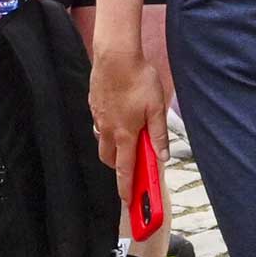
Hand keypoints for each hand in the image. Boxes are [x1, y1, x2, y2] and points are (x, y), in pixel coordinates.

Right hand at [90, 49, 168, 203]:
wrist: (115, 56)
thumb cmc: (138, 79)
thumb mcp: (156, 108)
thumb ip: (159, 134)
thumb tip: (162, 156)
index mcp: (125, 134)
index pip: (124, 169)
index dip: (126, 187)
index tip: (128, 200)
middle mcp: (108, 129)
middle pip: (109, 158)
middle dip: (118, 167)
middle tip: (131, 165)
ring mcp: (98, 116)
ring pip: (102, 141)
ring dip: (112, 147)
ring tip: (126, 138)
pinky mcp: (93, 104)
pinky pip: (98, 123)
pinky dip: (107, 128)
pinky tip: (118, 115)